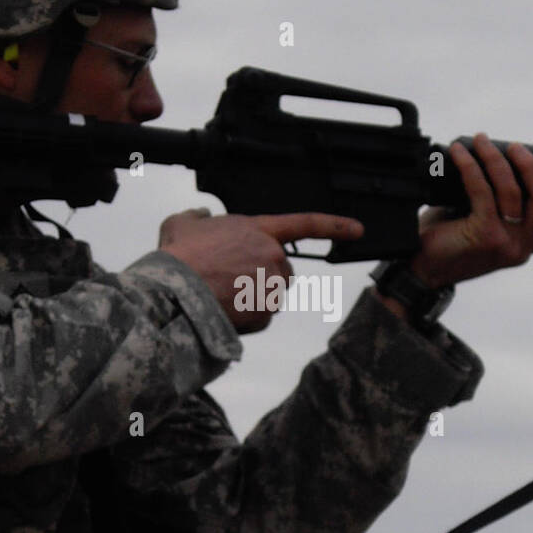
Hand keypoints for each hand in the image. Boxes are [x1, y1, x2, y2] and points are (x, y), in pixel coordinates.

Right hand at [159, 208, 363, 332]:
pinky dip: (246, 315)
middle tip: (230, 275)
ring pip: (270, 293)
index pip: (305, 224)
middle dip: (263, 272)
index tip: (358, 230)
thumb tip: (202, 218)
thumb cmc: (179, 257)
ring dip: (253, 294)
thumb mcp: (182, 223)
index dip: (335, 225)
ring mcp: (271, 288)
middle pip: (281, 267)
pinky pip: (261, 315)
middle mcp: (272, 257)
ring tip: (219, 292)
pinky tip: (222, 309)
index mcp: (259, 230)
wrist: (175, 294)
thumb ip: (198, 217)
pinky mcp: (266, 314)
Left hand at [406, 135, 532, 287]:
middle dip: (532, 166)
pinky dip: (470, 164)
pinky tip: (459, 151)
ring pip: (513, 190)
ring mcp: (506, 243)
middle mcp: (522, 247)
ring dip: (495, 158)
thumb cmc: (446, 241)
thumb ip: (497, 201)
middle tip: (514, 147)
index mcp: (526, 246)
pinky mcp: (484, 234)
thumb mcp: (481, 221)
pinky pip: (482, 189)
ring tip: (480, 140)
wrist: (418, 268)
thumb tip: (498, 157)